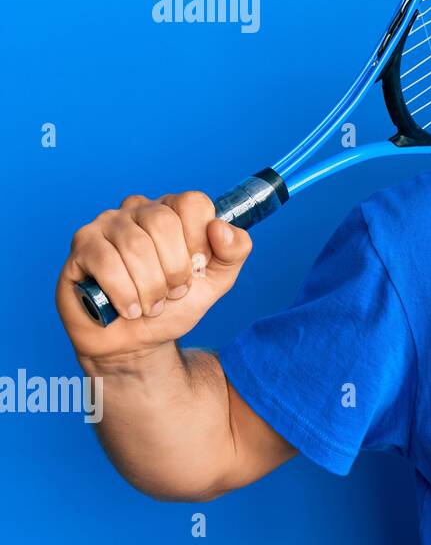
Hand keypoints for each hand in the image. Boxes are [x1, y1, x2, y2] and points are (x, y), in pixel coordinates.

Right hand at [55, 191, 252, 362]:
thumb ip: (234, 251)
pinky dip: (124, 293)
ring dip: (150, 287)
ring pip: (135, 245)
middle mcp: (140, 209)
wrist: (136, 342)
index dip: (199, 240)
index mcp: (174, 210)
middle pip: (163, 222)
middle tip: (174, 292)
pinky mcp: (82, 245)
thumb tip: (220, 227)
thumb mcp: (217, 280)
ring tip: (151, 305)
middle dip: (174, 269)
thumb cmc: (174, 305)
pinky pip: (106, 262)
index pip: (192, 202)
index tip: (197, 269)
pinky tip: (129, 308)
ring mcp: (107, 224)